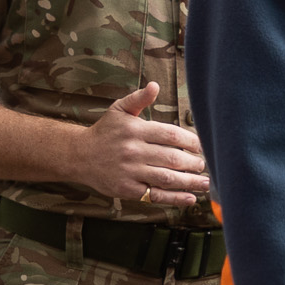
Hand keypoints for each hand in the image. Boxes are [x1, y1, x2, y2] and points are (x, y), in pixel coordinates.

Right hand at [74, 83, 207, 206]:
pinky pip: (156, 194)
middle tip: (203, 165)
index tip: (201, 146)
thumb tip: (155, 85)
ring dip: (190, 181)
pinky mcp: (128, 190)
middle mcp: (134, 151)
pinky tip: (190, 197)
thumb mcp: (118, 110)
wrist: (79, 156)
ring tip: (205, 182)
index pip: (171, 135)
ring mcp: (131, 172)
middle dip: (193, 163)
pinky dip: (175, 198)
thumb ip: (138, 99)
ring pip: (167, 178)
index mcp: (135, 130)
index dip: (191, 141)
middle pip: (172, 158)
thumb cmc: (104, 131)